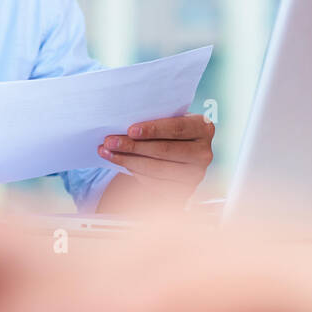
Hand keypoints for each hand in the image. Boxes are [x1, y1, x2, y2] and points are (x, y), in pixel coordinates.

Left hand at [97, 113, 213, 208]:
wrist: (178, 156)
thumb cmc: (169, 133)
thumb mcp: (168, 122)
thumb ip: (155, 120)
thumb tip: (122, 124)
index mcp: (203, 128)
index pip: (177, 128)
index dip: (153, 129)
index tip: (130, 130)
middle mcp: (204, 152)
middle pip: (164, 150)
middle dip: (133, 146)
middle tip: (109, 142)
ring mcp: (196, 174)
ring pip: (157, 168)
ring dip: (128, 160)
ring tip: (108, 152)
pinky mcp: (184, 191)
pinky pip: (155, 183)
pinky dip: (135, 173)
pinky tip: (121, 164)